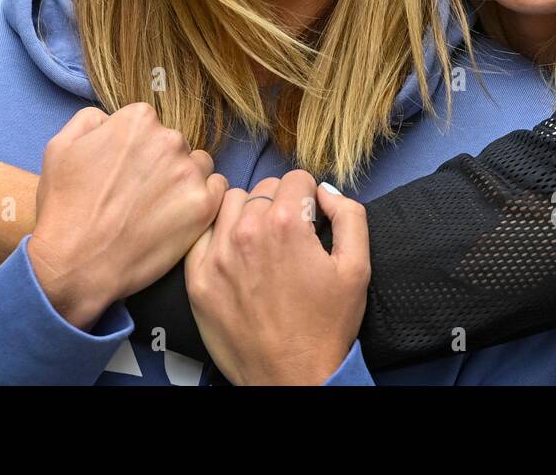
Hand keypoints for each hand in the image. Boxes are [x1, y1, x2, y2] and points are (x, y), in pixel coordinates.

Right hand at [27, 104, 227, 329]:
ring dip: (184, 180)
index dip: (135, 151)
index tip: (123, 173)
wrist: (76, 264)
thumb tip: (113, 120)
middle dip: (160, 164)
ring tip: (157, 208)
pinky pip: (217, 189)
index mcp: (138, 119)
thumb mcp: (60, 146)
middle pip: (174, 144)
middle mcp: (169, 139)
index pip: (149, 125)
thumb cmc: (65, 208)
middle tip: (137, 195)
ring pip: (198, 166)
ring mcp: (189, 173)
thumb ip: (92, 119)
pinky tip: (178, 216)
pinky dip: (203, 200)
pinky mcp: (204, 205)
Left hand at [184, 170, 369, 385]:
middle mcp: (246, 232)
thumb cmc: (326, 327)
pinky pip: (202, 234)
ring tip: (262, 243)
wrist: (292, 378)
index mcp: (287, 224)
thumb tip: (326, 191)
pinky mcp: (197, 279)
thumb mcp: (358, 268)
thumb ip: (350, 216)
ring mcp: (216, 256)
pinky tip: (235, 254)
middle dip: (280, 204)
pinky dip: (219, 236)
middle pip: (263, 188)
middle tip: (290, 237)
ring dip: (248, 213)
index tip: (310, 220)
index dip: (309, 197)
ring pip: (230, 203)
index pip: (295, 178)